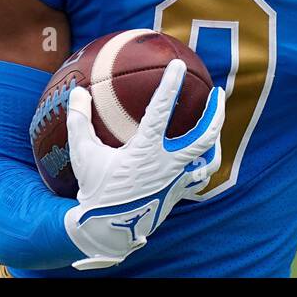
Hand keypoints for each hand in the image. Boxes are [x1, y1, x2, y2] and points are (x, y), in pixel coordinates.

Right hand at [62, 58, 224, 269]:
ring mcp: (176, 180)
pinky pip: (199, 177)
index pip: (161, 109)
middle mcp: (168, 163)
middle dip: (215, 111)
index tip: (177, 65)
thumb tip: (77, 92)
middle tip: (219, 92)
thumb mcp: (83, 154)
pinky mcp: (177, 194)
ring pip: (208, 157)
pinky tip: (202, 158)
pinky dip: (203, 164)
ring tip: (215, 125)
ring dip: (214, 138)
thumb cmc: (95, 190)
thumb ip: (80, 121)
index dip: (170, 85)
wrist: (108, 231)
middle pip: (203, 135)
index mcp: (146, 150)